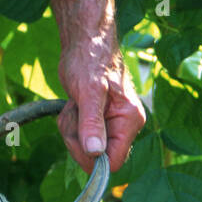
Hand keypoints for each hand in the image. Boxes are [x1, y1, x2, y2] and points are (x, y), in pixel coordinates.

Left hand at [56, 41, 144, 173]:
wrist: (85, 41)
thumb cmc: (90, 59)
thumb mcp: (89, 92)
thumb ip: (92, 123)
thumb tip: (95, 152)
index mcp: (130, 121)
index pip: (114, 161)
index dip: (92, 158)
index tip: (78, 140)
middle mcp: (125, 126)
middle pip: (97, 156)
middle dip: (78, 139)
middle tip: (74, 113)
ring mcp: (112, 124)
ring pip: (86, 147)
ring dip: (72, 129)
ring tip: (75, 105)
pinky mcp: (99, 121)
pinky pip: (81, 136)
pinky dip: (71, 124)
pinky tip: (74, 105)